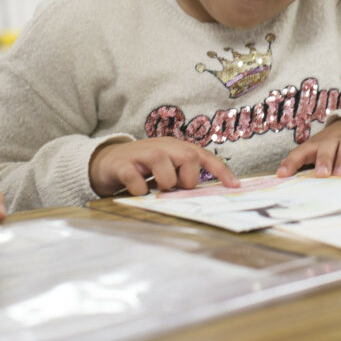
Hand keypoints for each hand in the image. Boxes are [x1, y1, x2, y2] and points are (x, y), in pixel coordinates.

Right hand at [89, 137, 239, 196]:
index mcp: (176, 148)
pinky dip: (140, 191)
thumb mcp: (166, 167)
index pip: (203, 156)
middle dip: (187, 179)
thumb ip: (183, 175)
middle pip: (188, 157)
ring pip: (164, 167)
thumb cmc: (143, 167)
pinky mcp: (122, 165)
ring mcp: (141, 154)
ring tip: (154, 187)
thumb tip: (202, 194)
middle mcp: (162, 146)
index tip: (234, 186)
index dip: (220, 170)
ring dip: (164, 184)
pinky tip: (137, 190)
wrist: (106, 162)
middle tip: (175, 187)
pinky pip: (136, 181)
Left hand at [276, 117, 340, 178]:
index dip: (291, 162)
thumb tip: (281, 176)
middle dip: (324, 159)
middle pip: (326, 146)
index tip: (282, 175)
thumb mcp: (318, 152)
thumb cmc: (334, 145)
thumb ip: (302, 163)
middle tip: (321, 173)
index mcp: (317, 143)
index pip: (302, 151)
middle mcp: (334, 138)